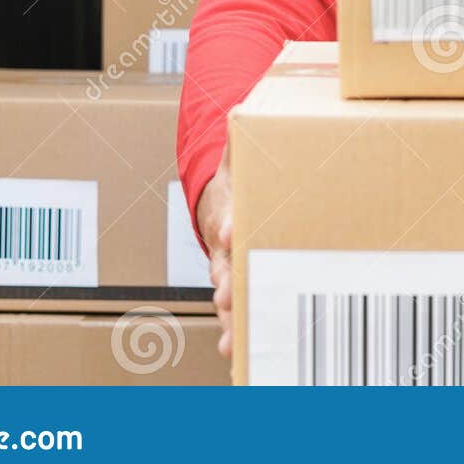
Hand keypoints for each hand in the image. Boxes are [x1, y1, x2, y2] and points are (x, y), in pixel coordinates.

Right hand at [196, 150, 234, 356]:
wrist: (220, 201)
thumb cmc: (239, 174)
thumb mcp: (240, 150)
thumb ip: (243, 134)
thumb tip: (241, 109)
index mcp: (227, 209)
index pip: (228, 214)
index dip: (230, 223)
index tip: (233, 230)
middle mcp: (223, 244)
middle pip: (222, 264)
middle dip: (226, 280)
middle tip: (228, 294)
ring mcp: (228, 270)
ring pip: (226, 296)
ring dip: (228, 318)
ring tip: (229, 342)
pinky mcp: (238, 288)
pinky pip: (237, 312)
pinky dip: (236, 332)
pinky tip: (238, 354)